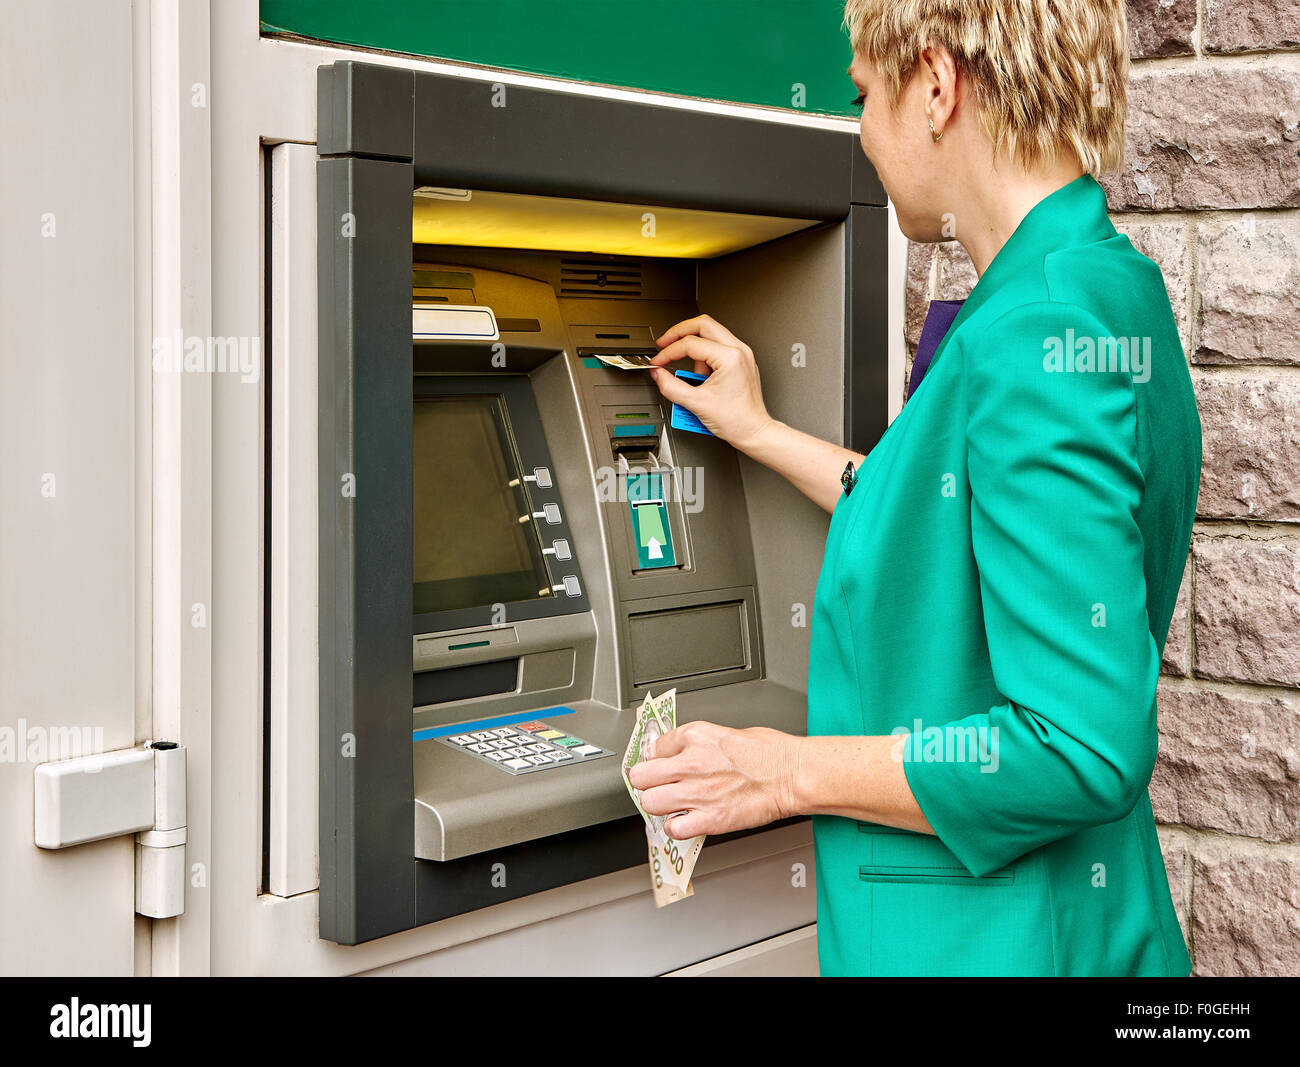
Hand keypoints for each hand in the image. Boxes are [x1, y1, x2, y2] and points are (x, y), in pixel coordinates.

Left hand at [625, 721, 803, 838]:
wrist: (792, 774)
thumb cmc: (769, 752)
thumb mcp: (724, 733)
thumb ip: (696, 744)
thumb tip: (677, 754)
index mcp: (695, 735)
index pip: (653, 748)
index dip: (656, 759)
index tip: (659, 766)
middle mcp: (691, 763)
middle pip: (641, 777)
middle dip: (647, 783)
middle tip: (656, 786)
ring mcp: (698, 792)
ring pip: (650, 803)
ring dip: (658, 806)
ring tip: (670, 805)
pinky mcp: (711, 819)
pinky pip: (673, 829)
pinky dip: (676, 828)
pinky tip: (686, 821)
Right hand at [648, 314, 776, 452]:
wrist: (753, 432)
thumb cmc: (736, 421)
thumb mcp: (696, 404)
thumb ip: (671, 386)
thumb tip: (658, 374)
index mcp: (730, 358)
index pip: (690, 344)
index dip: (669, 352)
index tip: (659, 361)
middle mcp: (739, 350)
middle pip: (702, 324)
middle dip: (679, 333)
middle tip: (665, 343)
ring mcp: (742, 354)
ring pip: (711, 333)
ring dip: (694, 349)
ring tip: (693, 376)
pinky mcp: (740, 361)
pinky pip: (717, 348)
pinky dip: (704, 357)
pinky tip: (702, 377)